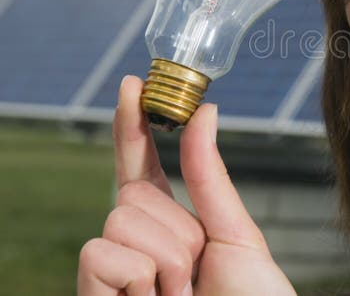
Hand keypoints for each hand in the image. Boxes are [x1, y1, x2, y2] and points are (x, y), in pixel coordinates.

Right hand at [77, 75, 295, 294]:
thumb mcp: (237, 234)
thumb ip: (209, 175)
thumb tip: (203, 110)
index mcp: (174, 226)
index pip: (143, 168)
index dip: (134, 127)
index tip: (132, 84)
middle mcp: (136, 247)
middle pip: (132, 196)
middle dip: (176, 229)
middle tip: (197, 275)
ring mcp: (114, 276)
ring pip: (118, 222)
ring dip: (165, 259)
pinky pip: (100, 255)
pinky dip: (138, 279)